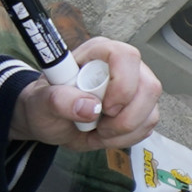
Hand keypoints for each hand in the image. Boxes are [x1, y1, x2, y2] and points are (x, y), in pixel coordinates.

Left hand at [10, 38, 158, 151]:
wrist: (52, 122)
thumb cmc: (46, 105)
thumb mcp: (41, 102)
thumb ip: (59, 100)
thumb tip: (90, 108)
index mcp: (99, 53)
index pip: (125, 56)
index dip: (121, 84)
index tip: (103, 108)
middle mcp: (125, 66)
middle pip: (149, 87)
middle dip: (125, 117)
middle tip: (99, 125)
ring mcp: (137, 86)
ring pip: (151, 111)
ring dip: (123, 131)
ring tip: (98, 131)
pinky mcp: (143, 107)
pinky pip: (148, 126)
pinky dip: (127, 138)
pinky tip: (107, 135)